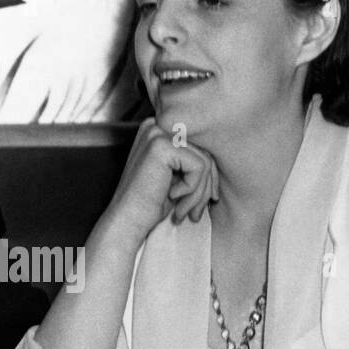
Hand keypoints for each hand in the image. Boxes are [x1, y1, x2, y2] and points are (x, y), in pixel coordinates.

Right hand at [104, 118, 219, 241]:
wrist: (126, 222)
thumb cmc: (149, 205)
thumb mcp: (177, 178)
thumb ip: (193, 163)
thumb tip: (222, 163)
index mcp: (158, 130)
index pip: (199, 146)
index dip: (208, 175)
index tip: (207, 200)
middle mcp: (155, 125)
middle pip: (204, 151)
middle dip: (206, 187)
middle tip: (195, 213)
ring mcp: (157, 134)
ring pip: (204, 160)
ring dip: (199, 193)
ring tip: (185, 211)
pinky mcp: (161, 146)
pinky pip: (199, 167)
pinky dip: (192, 189)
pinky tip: (172, 198)